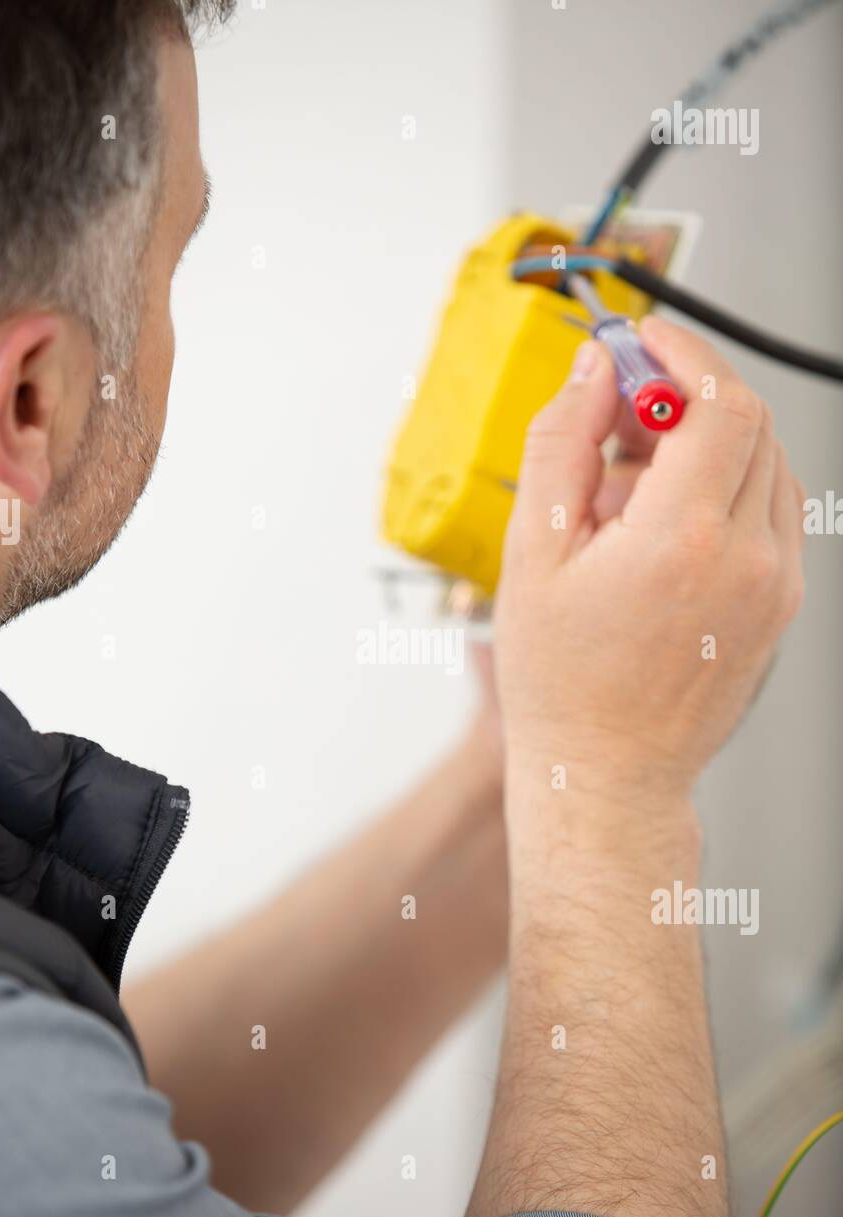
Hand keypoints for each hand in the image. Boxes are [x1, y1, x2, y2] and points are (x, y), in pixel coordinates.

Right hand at [494, 316, 804, 809]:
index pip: (717, 402)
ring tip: (631, 482)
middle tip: (623, 407)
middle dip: (687, 393)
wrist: (607, 774)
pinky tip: (663, 521)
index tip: (643, 341)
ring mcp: (776, 586)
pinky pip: (771, 512)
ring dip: (707, 442)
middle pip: (748, 422)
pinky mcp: (782, 605)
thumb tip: (590, 372)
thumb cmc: (562, 685)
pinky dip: (726, 489)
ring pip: (766, 463)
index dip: (681, 353)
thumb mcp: (534, 553)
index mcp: (683, 540)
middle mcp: (748, 559)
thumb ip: (562, 445)